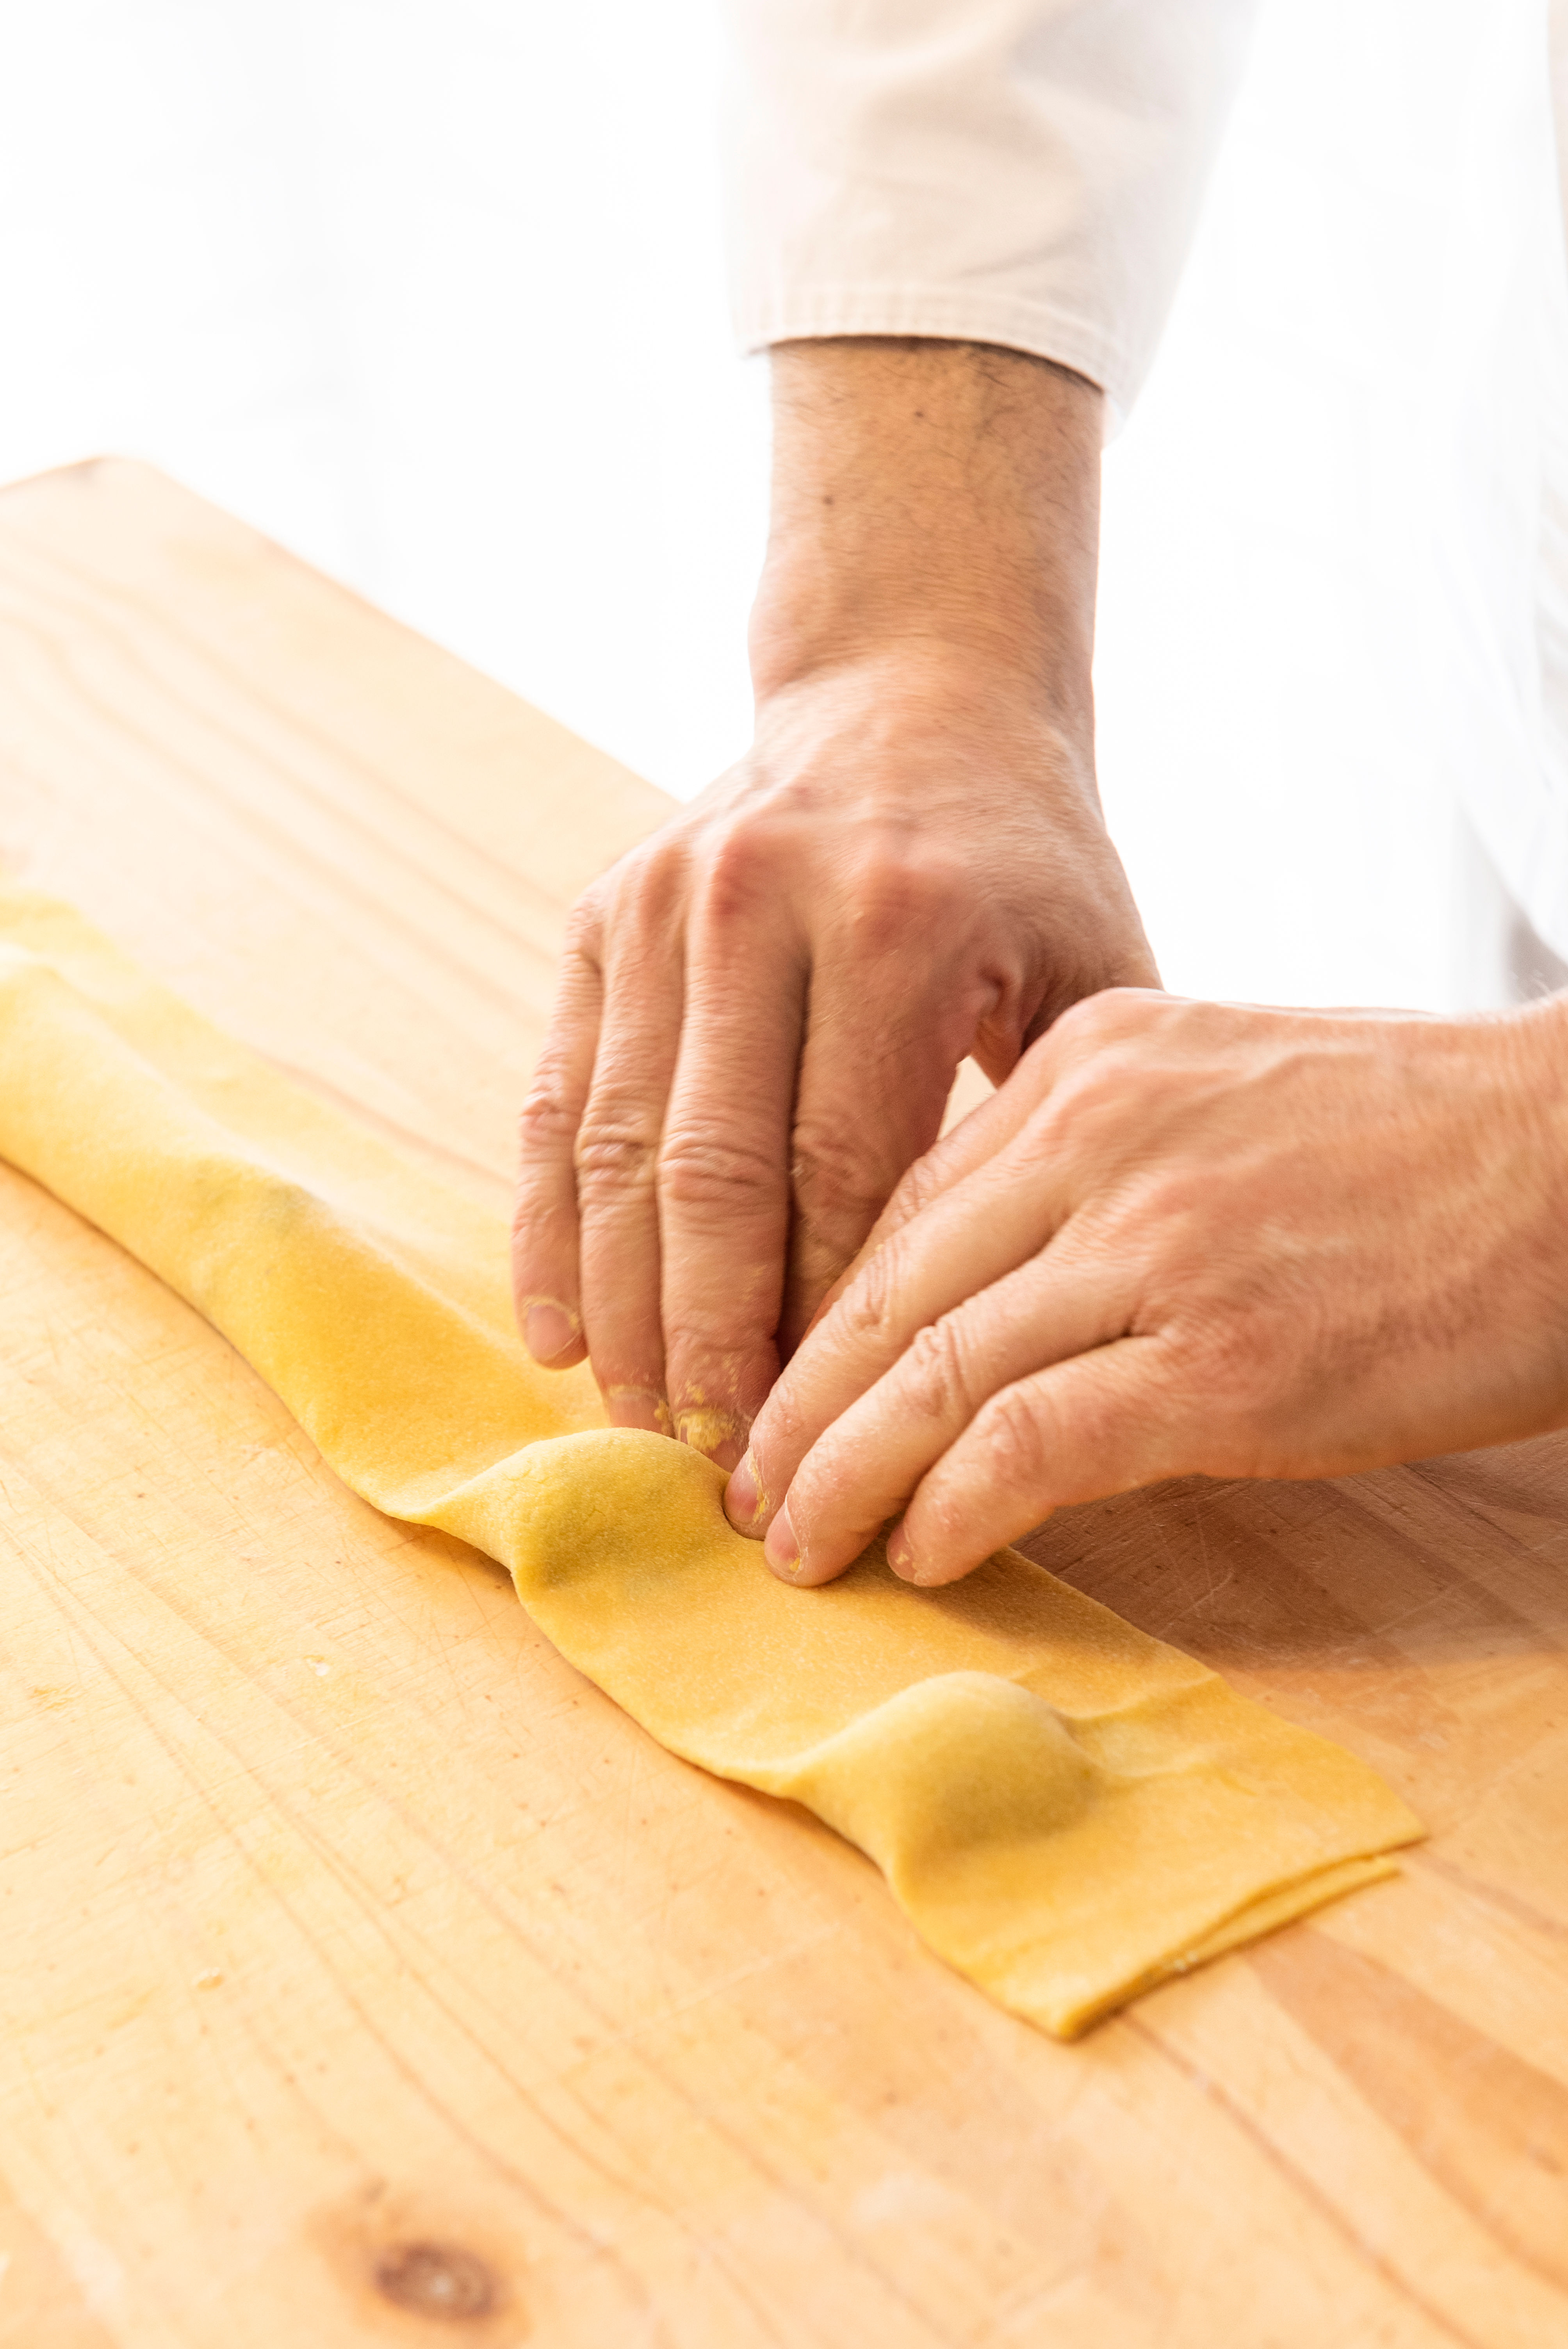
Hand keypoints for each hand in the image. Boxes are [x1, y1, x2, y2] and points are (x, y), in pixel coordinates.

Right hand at [512, 337, 1156, 1464]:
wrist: (912, 693)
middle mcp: (765, 902)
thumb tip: (1015, 1331)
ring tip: (639, 1423)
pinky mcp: (598, 919)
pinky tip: (556, 1333)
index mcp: (902, 923)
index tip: (827, 1442)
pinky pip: (558, 1101)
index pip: (843, 1173)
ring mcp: (663, 905)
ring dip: (622, 1305)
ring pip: (620, 1149)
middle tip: (719, 1464)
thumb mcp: (1092, 966)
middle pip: (714, 1174)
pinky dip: (550, 1228)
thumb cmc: (1024, 864)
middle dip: (710, 1339)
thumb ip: (1058, 1127)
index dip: (826, 1325)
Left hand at [724, 989, 1567, 1581]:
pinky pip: (1035, 1441)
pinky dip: (956, 1504)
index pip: (904, 1201)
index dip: (823, 1315)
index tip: (780, 1388)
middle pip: (891, 1288)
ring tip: (795, 1543)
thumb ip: (1099, 1156)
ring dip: (844, 1473)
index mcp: (1091, 1059)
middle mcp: (1100, 1137)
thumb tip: (995, 1272)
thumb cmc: (1419, 1139)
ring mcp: (1160, 1247)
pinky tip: (920, 1552)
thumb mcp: (1227, 1088)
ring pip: (936, 1371)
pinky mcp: (1228, 1361)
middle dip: (797, 1403)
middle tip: (740, 1486)